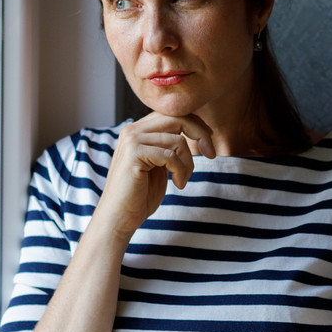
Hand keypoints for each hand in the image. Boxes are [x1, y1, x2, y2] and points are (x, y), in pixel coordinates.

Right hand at [98, 113, 215, 239]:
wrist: (119, 217)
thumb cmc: (141, 195)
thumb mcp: (160, 165)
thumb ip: (170, 146)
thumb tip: (198, 130)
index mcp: (138, 130)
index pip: (172, 114)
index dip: (195, 125)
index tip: (208, 143)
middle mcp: (132, 130)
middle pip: (177, 119)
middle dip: (200, 134)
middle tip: (211, 154)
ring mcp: (131, 140)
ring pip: (177, 139)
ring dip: (188, 162)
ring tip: (183, 180)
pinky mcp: (134, 154)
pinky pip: (170, 155)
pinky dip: (181, 171)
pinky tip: (178, 184)